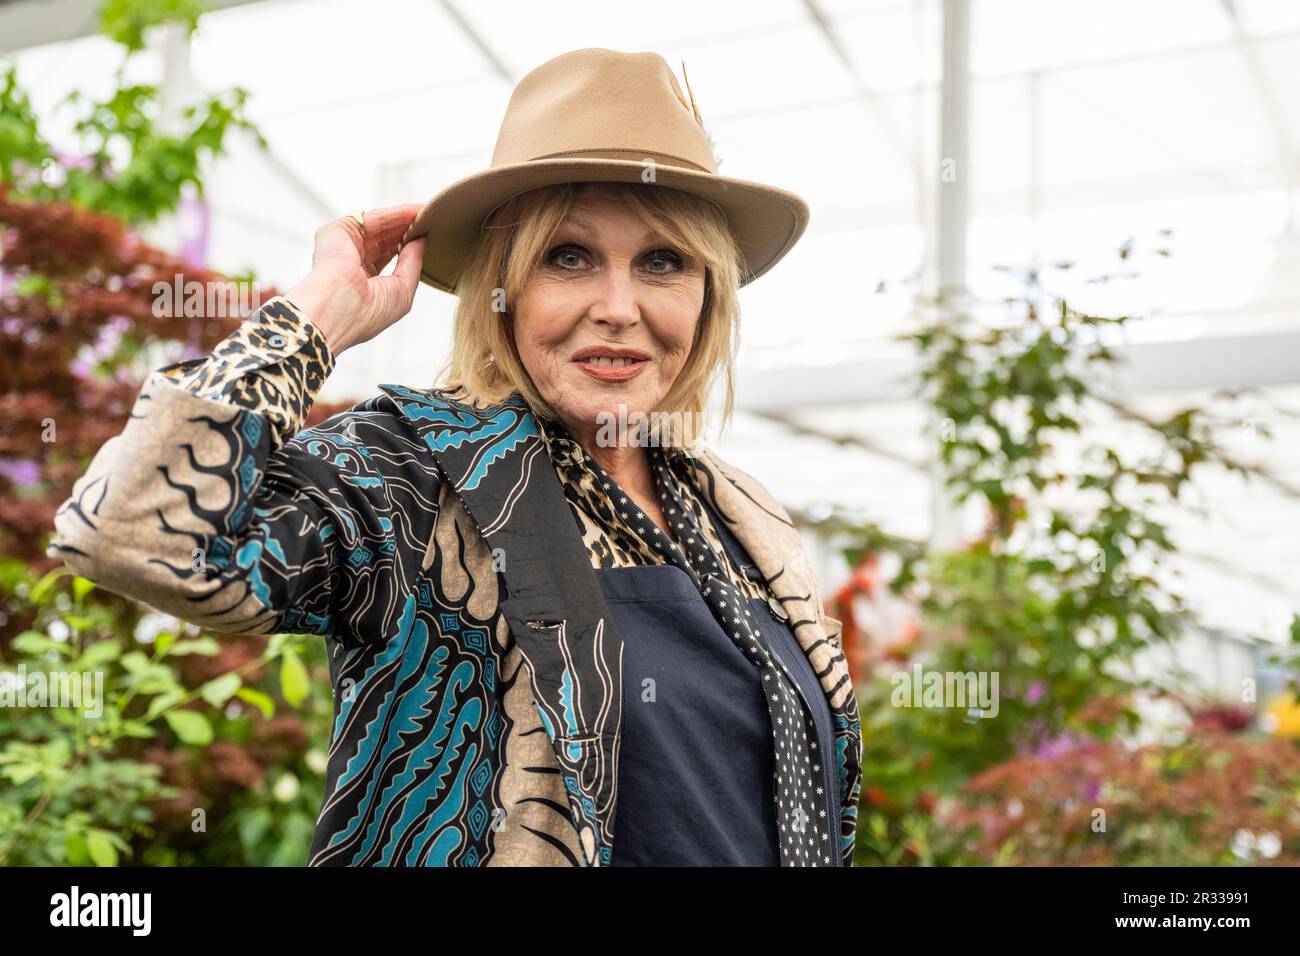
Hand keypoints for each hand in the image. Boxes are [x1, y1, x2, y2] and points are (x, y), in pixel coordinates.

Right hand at [284, 204, 426, 354]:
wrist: (338, 308)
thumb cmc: (367, 312)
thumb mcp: (402, 290)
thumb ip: (412, 263)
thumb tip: (422, 241)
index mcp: (363, 281)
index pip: (389, 256)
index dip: (409, 246)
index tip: (431, 237)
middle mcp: (352, 261)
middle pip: (386, 238)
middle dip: (410, 229)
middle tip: (435, 220)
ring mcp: (344, 245)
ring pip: (381, 226)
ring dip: (406, 219)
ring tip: (431, 212)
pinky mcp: (339, 230)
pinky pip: (374, 218)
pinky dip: (397, 214)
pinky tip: (417, 212)